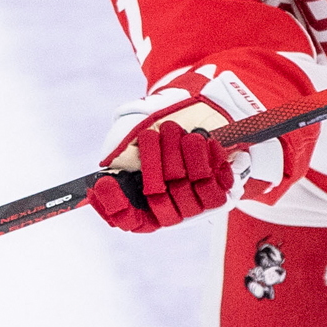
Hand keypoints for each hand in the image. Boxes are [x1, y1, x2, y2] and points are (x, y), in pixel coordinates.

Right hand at [89, 92, 245, 232]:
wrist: (203, 106)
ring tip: (173, 129)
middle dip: (151, 164)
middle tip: (148, 135)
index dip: (114, 206)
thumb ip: (117, 151)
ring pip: (184, 190)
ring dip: (176, 154)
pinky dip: (203, 159)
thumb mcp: (130, 130)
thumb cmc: (161, 122)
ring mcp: (196, 202)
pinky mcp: (221, 191)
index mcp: (146, 202)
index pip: (130, 220)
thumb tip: (105, 175)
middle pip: (157, 201)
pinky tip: (198, 139)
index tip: (105, 182)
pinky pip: (213, 186)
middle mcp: (171, 208)